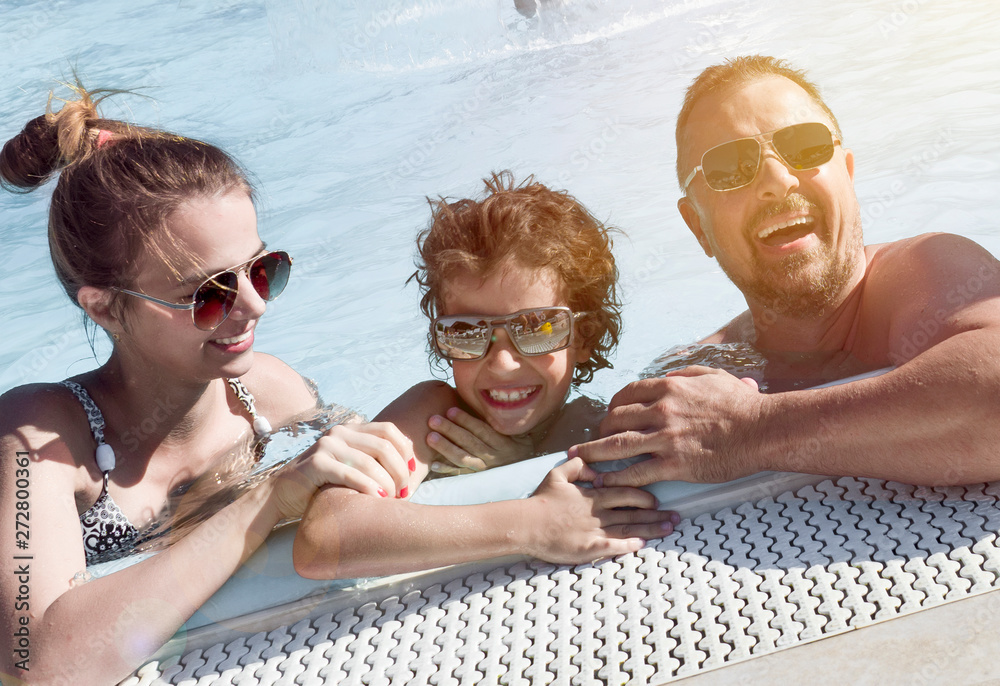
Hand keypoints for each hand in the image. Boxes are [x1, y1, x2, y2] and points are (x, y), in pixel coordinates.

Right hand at [269, 422, 412, 519]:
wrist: (282, 493)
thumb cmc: (322, 484)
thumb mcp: (350, 466)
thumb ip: (372, 460)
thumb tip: (410, 468)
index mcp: (350, 429)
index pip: (388, 430)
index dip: (406, 450)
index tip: (413, 473)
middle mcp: (340, 433)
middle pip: (384, 446)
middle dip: (400, 471)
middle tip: (404, 492)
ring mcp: (327, 446)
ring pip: (370, 462)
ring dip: (387, 483)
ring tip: (392, 500)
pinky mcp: (316, 463)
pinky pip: (351, 474)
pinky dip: (368, 487)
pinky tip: (377, 499)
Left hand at [426, 406, 532, 473]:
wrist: (526, 474)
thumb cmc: (516, 446)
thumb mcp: (513, 433)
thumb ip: (497, 421)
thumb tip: (478, 399)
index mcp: (502, 442)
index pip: (482, 430)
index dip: (466, 420)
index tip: (450, 410)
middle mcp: (493, 456)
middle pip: (470, 442)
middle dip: (451, 431)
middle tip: (433, 420)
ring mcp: (484, 469)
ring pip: (463, 458)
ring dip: (446, 448)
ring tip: (430, 438)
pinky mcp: (477, 479)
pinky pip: (460, 475)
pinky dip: (447, 470)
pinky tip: (433, 465)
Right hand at [523, 458, 679, 563]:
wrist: (527, 523)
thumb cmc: (542, 500)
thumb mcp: (558, 473)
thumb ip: (579, 466)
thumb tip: (597, 469)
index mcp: (593, 495)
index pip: (626, 492)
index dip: (644, 496)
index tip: (657, 500)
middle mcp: (599, 512)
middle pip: (634, 511)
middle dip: (657, 514)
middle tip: (675, 516)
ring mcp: (595, 530)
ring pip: (629, 528)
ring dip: (651, 529)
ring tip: (670, 529)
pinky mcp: (589, 547)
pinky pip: (614, 546)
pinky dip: (630, 545)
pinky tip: (644, 544)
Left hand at [569, 366, 764, 486]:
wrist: (763, 430)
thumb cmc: (742, 404)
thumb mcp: (711, 376)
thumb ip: (685, 374)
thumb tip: (668, 375)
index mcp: (668, 387)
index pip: (626, 394)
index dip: (613, 407)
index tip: (608, 416)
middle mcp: (661, 411)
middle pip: (615, 418)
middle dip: (600, 429)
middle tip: (593, 439)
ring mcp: (665, 439)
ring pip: (617, 445)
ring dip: (594, 453)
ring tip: (580, 459)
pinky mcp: (673, 465)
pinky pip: (636, 473)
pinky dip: (616, 478)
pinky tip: (604, 482)